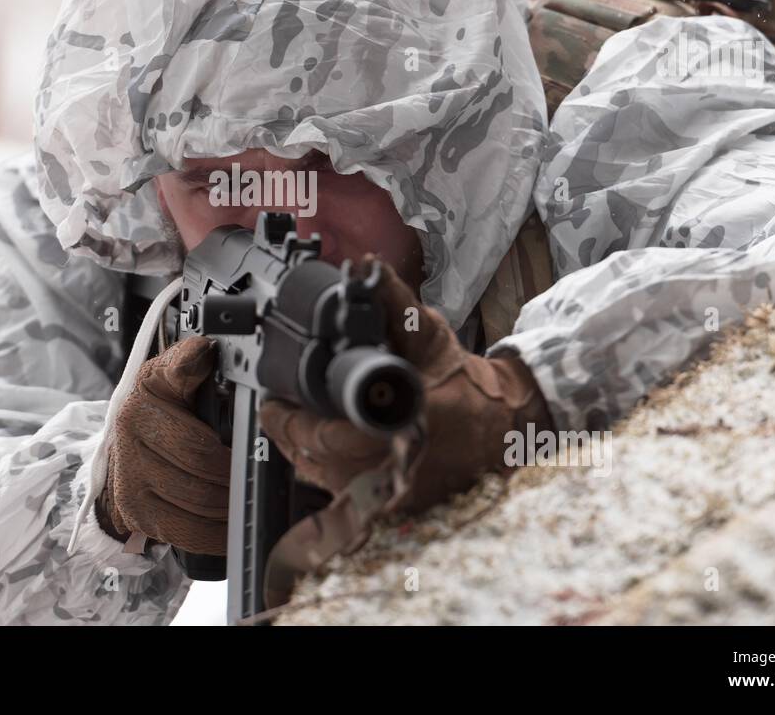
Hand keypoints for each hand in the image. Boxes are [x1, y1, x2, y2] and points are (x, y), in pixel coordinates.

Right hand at [97, 335, 230, 554]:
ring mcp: (131, 483)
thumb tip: (201, 349)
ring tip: (249, 496)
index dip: (224, 452)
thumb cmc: (159, 410)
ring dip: (231, 506)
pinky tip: (231, 524)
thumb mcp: (171, 378)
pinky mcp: (137, 514)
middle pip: (204, 473)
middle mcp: (131, 443)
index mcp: (143, 404)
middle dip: (237, 478)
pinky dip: (217, 532)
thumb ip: (187, 365)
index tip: (242, 453)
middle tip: (259, 476)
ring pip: (200, 504)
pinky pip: (188, 532)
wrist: (123, 448)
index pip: (195, 438)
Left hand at [259, 254, 551, 514]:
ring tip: (287, 421)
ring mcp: (394, 493)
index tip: (274, 400)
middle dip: (288, 430)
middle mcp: (396, 467)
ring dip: (300, 449)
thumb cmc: (464, 381)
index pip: (330, 436)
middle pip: (317, 459)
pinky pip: (340, 493)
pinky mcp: (393, 506)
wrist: (499, 423)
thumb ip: (394, 302)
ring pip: (323, 479)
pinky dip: (321, 469)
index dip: (293, 420)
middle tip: (275, 406)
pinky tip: (314, 447)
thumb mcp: (429, 334)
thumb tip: (366, 269)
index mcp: (404, 426)